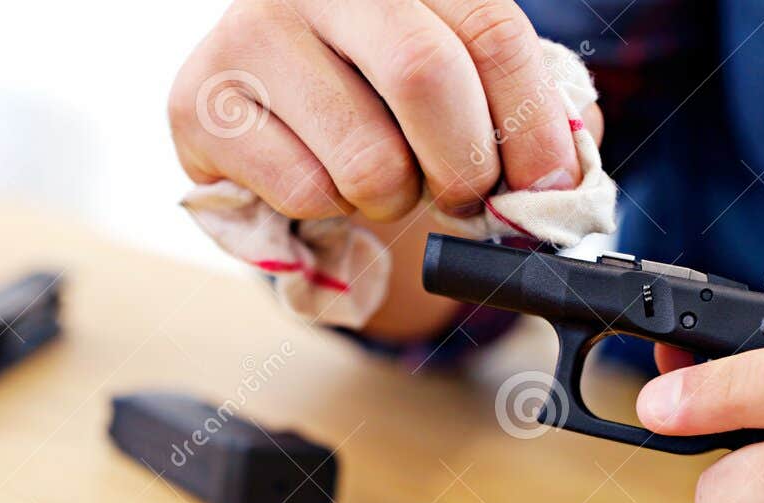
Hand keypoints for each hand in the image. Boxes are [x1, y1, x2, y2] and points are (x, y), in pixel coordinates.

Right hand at [169, 0, 597, 222]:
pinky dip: (327, 212)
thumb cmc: (376, 96)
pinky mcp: (200, 102)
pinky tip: (312, 172)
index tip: (548, 189)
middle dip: (464, 168)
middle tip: (464, 198)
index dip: (532, 123)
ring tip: (370, 172)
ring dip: (389, 200)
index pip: (489, 29)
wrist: (266, 111)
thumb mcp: (457, 86)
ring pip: (367, 161)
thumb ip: (516, 115)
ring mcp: (251, 31)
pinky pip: (305, 194)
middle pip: (424, 76)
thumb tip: (563, 184)